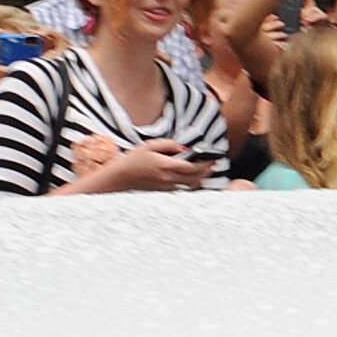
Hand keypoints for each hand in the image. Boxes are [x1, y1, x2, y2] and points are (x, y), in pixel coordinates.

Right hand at [70, 133, 211, 193]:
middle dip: (207, 171)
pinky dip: (191, 182)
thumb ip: (169, 145)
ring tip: (208, 169)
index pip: (192, 167)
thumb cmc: (134, 159)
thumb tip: (184, 148)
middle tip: (214, 164)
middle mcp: (168, 178)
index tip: (213, 158)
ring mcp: (167, 187)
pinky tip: (195, 176)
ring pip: (191, 185)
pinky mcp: (164, 191)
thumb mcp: (150, 145)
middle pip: (195, 177)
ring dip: (201, 177)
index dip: (205, 163)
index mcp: (166, 166)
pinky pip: (183, 187)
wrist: (121, 177)